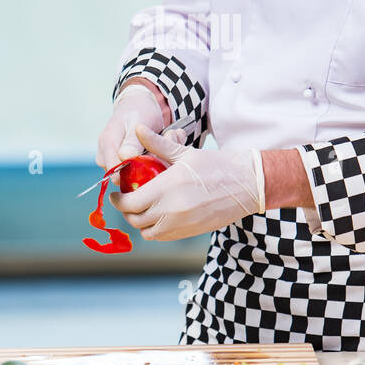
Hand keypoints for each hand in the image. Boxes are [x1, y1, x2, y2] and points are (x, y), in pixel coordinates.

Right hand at [96, 83, 168, 169]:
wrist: (137, 103)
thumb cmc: (140, 110)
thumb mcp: (140, 122)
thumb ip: (132, 142)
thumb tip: (124, 158)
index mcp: (107, 144)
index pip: (115, 175)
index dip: (135, 176)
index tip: (153, 168)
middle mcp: (103, 154)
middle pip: (121, 177)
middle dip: (140, 171)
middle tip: (159, 157)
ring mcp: (107, 158)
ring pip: (125, 175)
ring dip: (142, 168)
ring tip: (155, 153)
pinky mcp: (113, 160)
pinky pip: (126, 170)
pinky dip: (140, 165)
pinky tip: (149, 154)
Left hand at [108, 123, 264, 240]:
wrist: (247, 185)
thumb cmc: (217, 165)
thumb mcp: (185, 152)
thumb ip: (158, 144)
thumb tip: (136, 129)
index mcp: (168, 188)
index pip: (131, 203)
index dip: (119, 200)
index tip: (117, 193)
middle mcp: (172, 210)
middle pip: (136, 219)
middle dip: (126, 210)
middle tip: (126, 199)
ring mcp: (182, 224)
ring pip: (147, 232)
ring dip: (140, 222)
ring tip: (141, 208)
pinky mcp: (190, 232)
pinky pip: (163, 236)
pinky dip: (155, 229)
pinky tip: (157, 215)